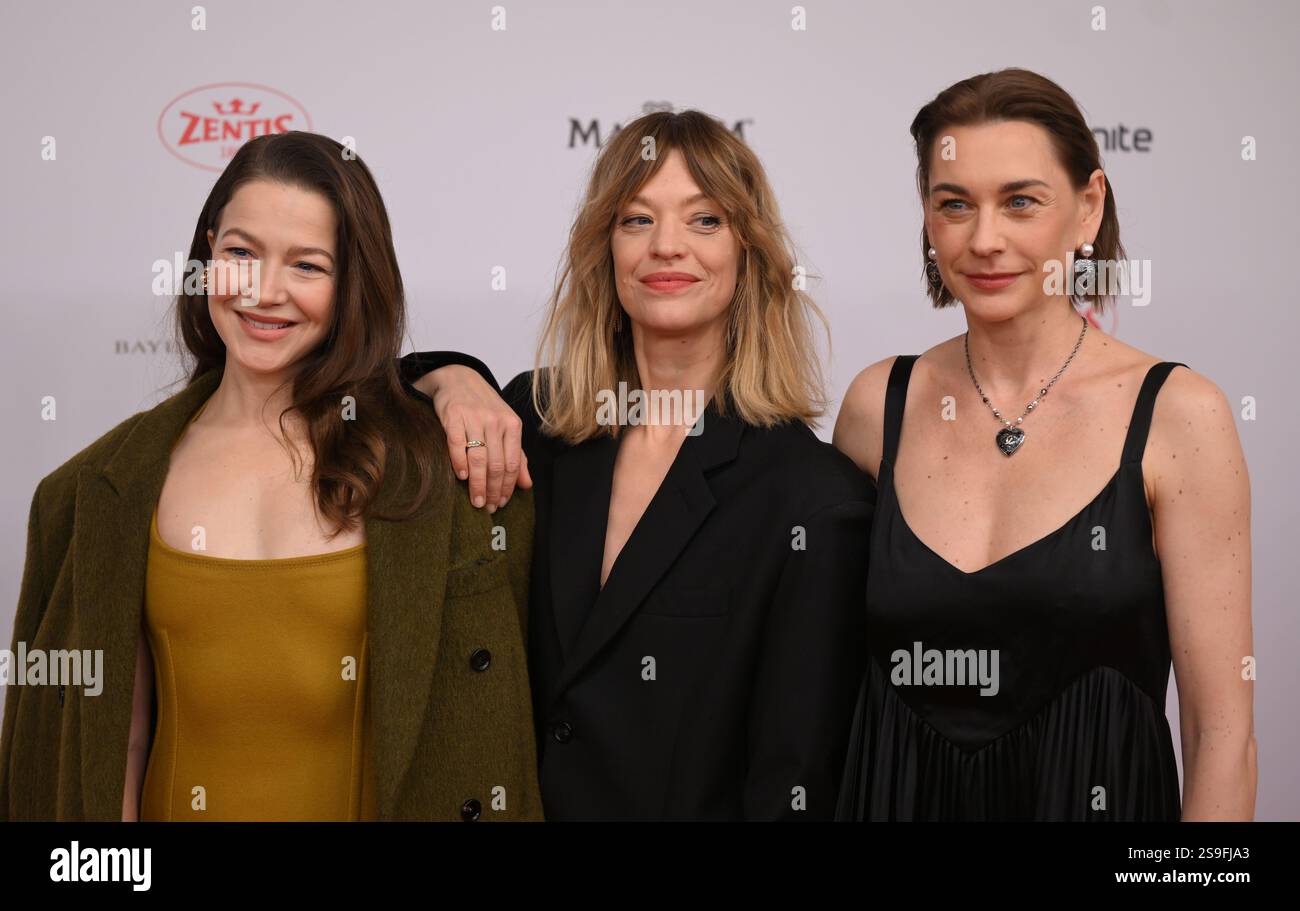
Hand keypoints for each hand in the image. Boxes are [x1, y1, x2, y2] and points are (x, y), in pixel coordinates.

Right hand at [413, 365, 531, 510]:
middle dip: (494, 490)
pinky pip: (457, 444)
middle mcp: (495, 421)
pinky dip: (459, 462)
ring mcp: (473, 418)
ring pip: (479, 458)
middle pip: (496, 464)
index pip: (513, 463)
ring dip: (477, 484)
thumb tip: (526, 485)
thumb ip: (517, 456)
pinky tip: (460, 477)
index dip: (508, 487)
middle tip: (488, 508)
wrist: (459, 379)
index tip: (502, 503)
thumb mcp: (506, 427)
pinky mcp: (453, 416)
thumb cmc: (485, 408)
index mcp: (512, 425)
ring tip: (476, 501)